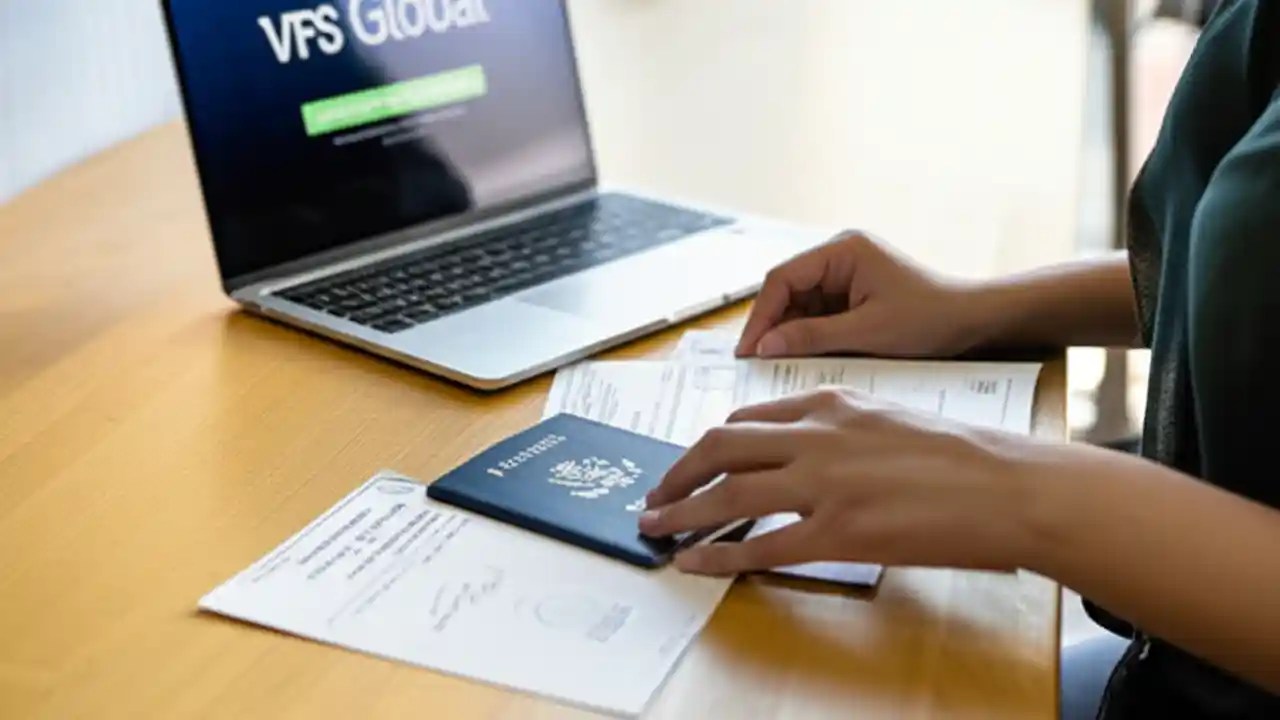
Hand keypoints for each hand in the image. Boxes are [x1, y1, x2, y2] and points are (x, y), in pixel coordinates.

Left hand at [639, 389, 1036, 575]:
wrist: (1010, 485)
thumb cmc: (961, 454)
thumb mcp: (888, 417)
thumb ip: (839, 428)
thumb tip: (804, 451)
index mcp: (829, 403)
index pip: (747, 419)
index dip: (709, 444)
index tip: (692, 462)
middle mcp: (817, 437)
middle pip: (720, 447)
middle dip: (677, 472)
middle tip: (655, 496)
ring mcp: (825, 485)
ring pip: (728, 496)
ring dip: (682, 513)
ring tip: (654, 529)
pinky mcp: (840, 534)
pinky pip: (761, 547)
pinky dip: (718, 557)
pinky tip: (695, 564)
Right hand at [736, 230, 982, 358]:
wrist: (973, 322)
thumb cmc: (930, 319)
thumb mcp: (868, 333)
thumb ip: (813, 337)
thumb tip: (765, 346)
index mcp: (842, 251)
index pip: (782, 279)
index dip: (760, 315)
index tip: (749, 350)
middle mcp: (838, 256)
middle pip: (786, 291)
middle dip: (772, 326)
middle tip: (756, 363)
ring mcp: (844, 275)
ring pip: (798, 306)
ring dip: (789, 334)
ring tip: (778, 366)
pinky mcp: (851, 295)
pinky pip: (816, 315)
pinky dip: (808, 337)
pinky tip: (802, 359)